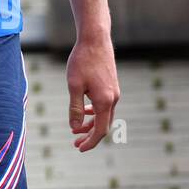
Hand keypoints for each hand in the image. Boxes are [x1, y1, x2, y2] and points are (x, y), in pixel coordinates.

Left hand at [66, 32, 120, 151]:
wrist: (95, 40)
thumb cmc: (82, 61)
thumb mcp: (74, 85)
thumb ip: (75, 108)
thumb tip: (75, 127)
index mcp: (105, 101)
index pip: (100, 130)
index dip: (90, 142)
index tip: (79, 148)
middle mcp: (113, 99)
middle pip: (103, 125)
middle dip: (90, 136)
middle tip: (76, 143)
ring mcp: (114, 92)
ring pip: (104, 115)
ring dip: (91, 124)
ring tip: (77, 129)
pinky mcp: (112, 85)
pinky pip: (105, 105)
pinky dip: (95, 112)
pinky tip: (84, 110)